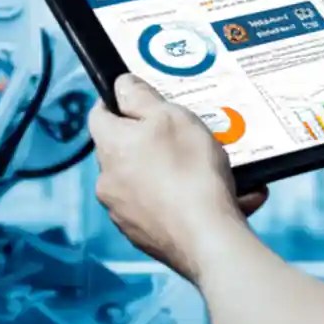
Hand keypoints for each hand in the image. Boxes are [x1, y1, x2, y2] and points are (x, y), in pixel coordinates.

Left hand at [88, 74, 267, 279]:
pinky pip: (164, 209)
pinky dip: (186, 201)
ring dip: (173, 172)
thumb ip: (141, 98)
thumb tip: (120, 84)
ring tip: (213, 170)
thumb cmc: (190, 171)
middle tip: (186, 135)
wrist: (207, 238)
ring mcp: (124, 213)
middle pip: (125, 150)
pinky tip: (224, 197)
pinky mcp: (144, 237)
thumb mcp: (171, 117)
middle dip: (152, 141)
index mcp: (111, 146)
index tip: (140, 100)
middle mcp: (108, 182)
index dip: (118, 103)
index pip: (99, 115)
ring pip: (147, 181)